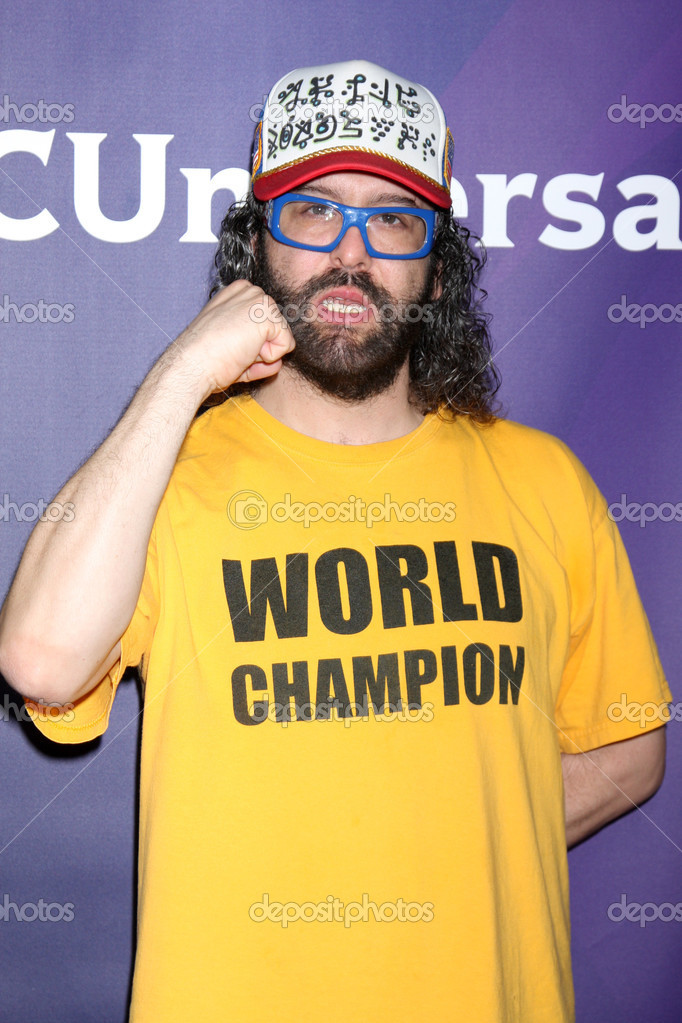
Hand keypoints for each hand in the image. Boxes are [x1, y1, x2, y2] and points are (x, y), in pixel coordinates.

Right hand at [173, 280, 294, 397]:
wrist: (193, 364)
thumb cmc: (206, 358)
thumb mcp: (231, 342)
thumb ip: (255, 344)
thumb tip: (278, 360)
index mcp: (239, 294)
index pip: (267, 323)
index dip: (254, 344)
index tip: (230, 346)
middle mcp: (250, 291)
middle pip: (277, 330)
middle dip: (261, 349)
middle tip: (234, 352)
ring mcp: (259, 300)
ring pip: (283, 338)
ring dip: (263, 355)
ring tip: (238, 353)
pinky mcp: (268, 315)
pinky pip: (286, 346)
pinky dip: (269, 359)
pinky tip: (246, 353)